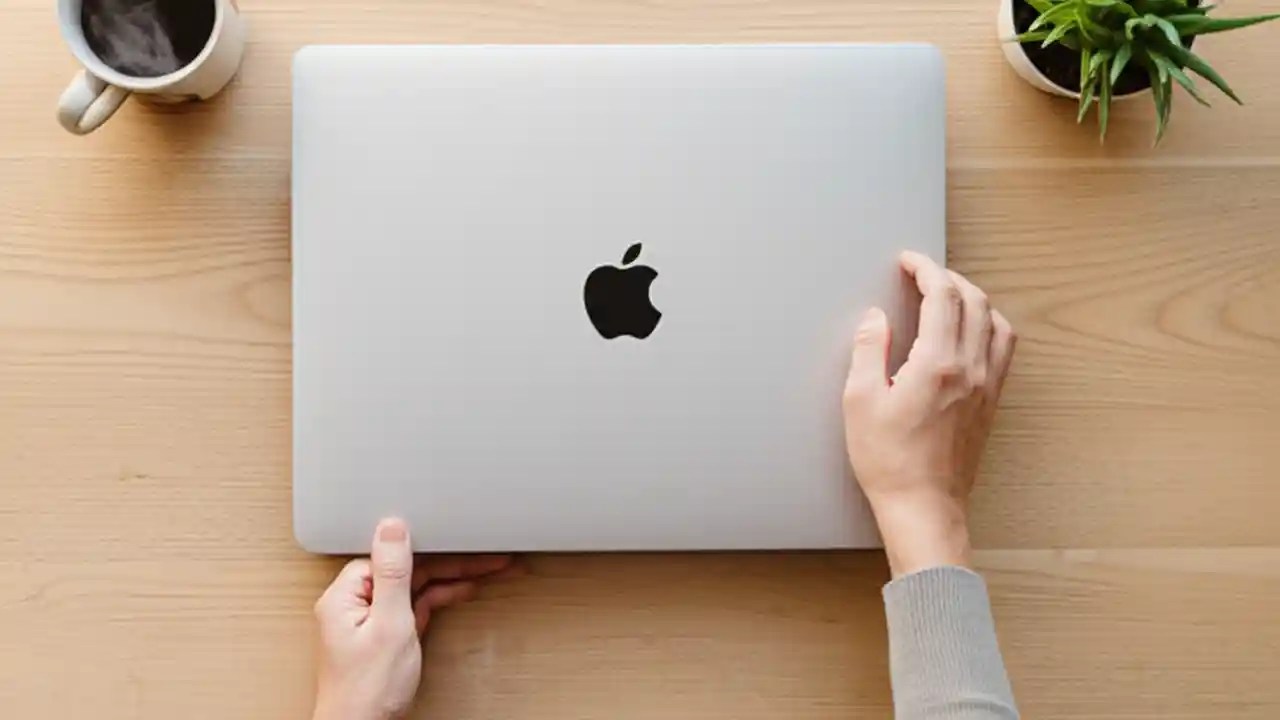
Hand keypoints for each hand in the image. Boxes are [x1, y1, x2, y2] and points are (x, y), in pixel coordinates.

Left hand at [312, 519, 511, 719]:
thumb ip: (393, 573)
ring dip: (451, 579)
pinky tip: (464, 590)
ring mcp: (371, 620)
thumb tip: (392, 527)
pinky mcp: (385, 634)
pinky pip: (415, 606)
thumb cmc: (367, 690)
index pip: (391, 555)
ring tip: (490, 569)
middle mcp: (354, 603)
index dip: (430, 546)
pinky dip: (440, 598)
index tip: (462, 541)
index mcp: (345, 595)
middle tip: (489, 558)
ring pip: (415, 587)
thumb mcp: (389, 623)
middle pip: (407, 570)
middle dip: (450, 563)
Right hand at [842, 252, 1015, 577]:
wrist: (922, 507)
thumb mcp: (859, 400)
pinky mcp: (990, 404)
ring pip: (996, 323)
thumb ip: (868, 350)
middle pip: (975, 302)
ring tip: (950, 296)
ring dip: (975, 299)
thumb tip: (876, 318)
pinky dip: (990, 327)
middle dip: (949, 278)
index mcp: (937, 364)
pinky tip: (972, 332)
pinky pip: (1003, 351)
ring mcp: (986, 387)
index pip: (942, 297)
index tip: (909, 262)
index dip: (925, 270)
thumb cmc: (888, 461)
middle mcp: (970, 370)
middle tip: (923, 274)